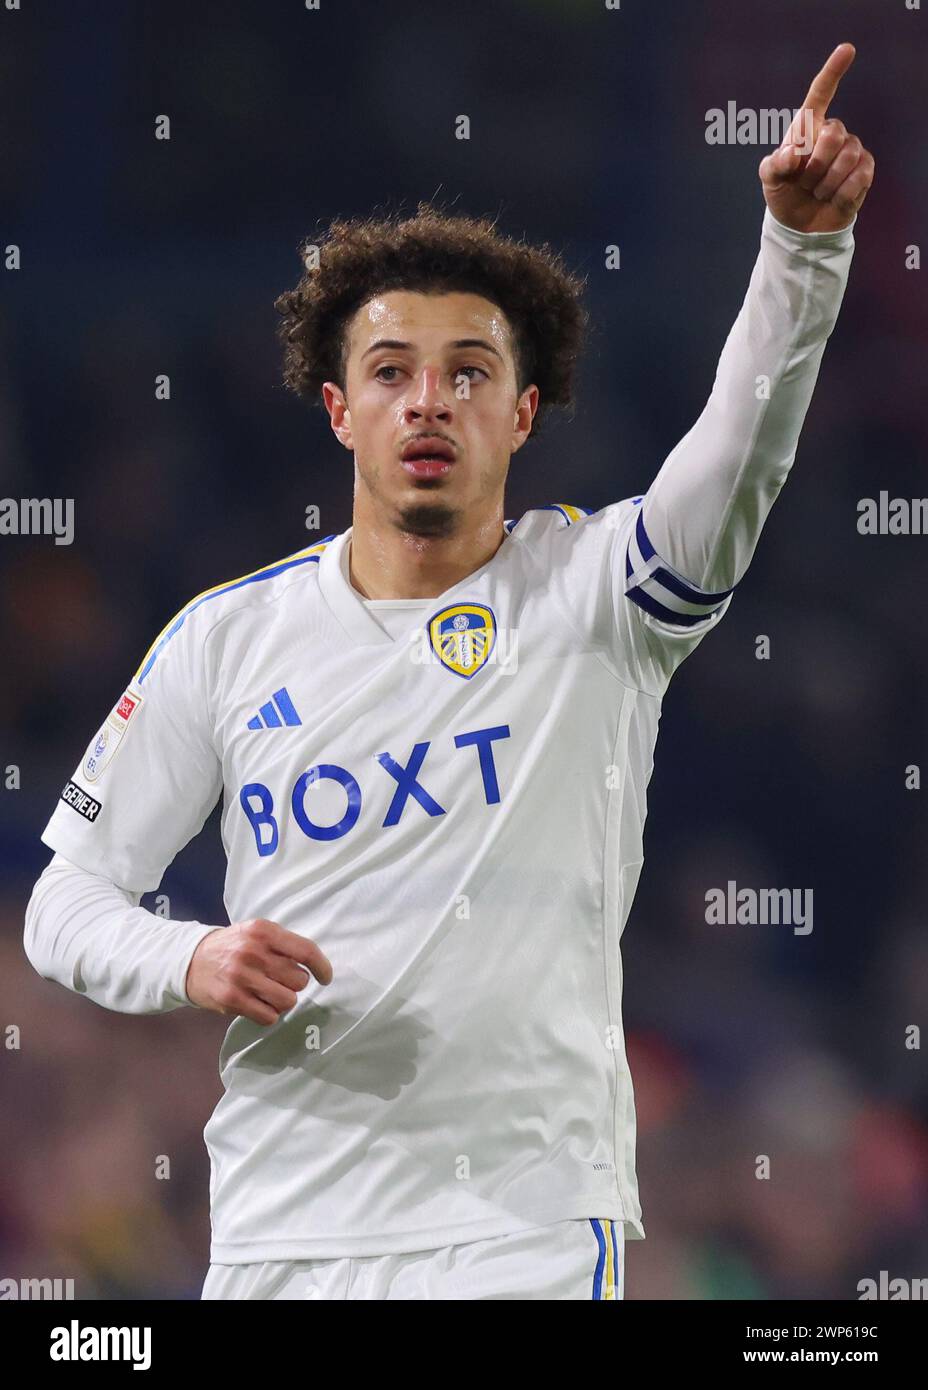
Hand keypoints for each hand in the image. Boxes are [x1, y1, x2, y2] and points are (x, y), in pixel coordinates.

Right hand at [185, 918, 332, 1025]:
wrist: (191, 960)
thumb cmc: (232, 946)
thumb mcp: (256, 932)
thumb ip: (283, 944)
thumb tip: (314, 965)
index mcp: (264, 931)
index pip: (306, 950)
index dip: (322, 967)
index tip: (325, 978)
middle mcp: (253, 952)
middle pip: (299, 980)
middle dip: (294, 984)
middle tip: (279, 980)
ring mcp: (241, 977)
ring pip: (287, 1001)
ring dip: (283, 1001)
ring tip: (268, 993)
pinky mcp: (232, 999)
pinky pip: (269, 1016)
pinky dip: (268, 1013)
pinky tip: (257, 1003)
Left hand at [759, 43, 873, 232]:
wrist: (800, 223)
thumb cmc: (784, 193)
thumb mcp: (769, 180)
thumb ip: (772, 166)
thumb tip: (790, 155)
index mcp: (807, 128)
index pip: (820, 94)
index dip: (833, 71)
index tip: (847, 49)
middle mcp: (832, 133)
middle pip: (833, 133)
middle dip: (815, 165)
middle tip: (804, 182)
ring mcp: (851, 150)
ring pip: (847, 156)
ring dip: (825, 182)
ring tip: (817, 191)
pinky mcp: (864, 170)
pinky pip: (858, 176)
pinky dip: (840, 193)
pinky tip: (832, 198)